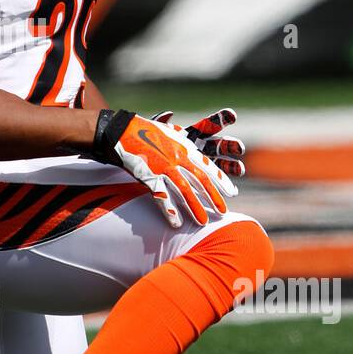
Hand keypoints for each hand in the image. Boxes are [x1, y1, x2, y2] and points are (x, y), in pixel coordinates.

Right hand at [93, 110, 231, 228]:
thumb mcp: (169, 132)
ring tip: (203, 222)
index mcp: (184, 147)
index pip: (207, 166)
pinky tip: (176, 223)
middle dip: (213, 197)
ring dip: (195, 207)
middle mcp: (177, 157)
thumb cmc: (144, 130)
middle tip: (223, 211)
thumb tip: (194, 145)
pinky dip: (170, 211)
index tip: (231, 192)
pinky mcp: (149, 176)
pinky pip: (163, 197)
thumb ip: (183, 141)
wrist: (121, 130)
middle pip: (200, 180)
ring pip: (184, 190)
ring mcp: (163, 167)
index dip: (221, 180)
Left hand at [151, 106, 244, 179]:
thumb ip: (160, 123)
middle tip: (238, 148)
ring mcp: (200, 165)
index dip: (221, 119)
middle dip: (230, 146)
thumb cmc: (148, 148)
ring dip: (231, 166)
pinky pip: (211, 183)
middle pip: (219, 145)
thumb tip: (168, 113)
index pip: (209, 125)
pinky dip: (222, 186)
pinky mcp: (197, 180)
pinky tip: (232, 190)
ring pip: (220, 164)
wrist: (143, 167)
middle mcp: (200, 149)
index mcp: (192, 135)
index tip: (231, 115)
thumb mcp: (153, 135)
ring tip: (240, 169)